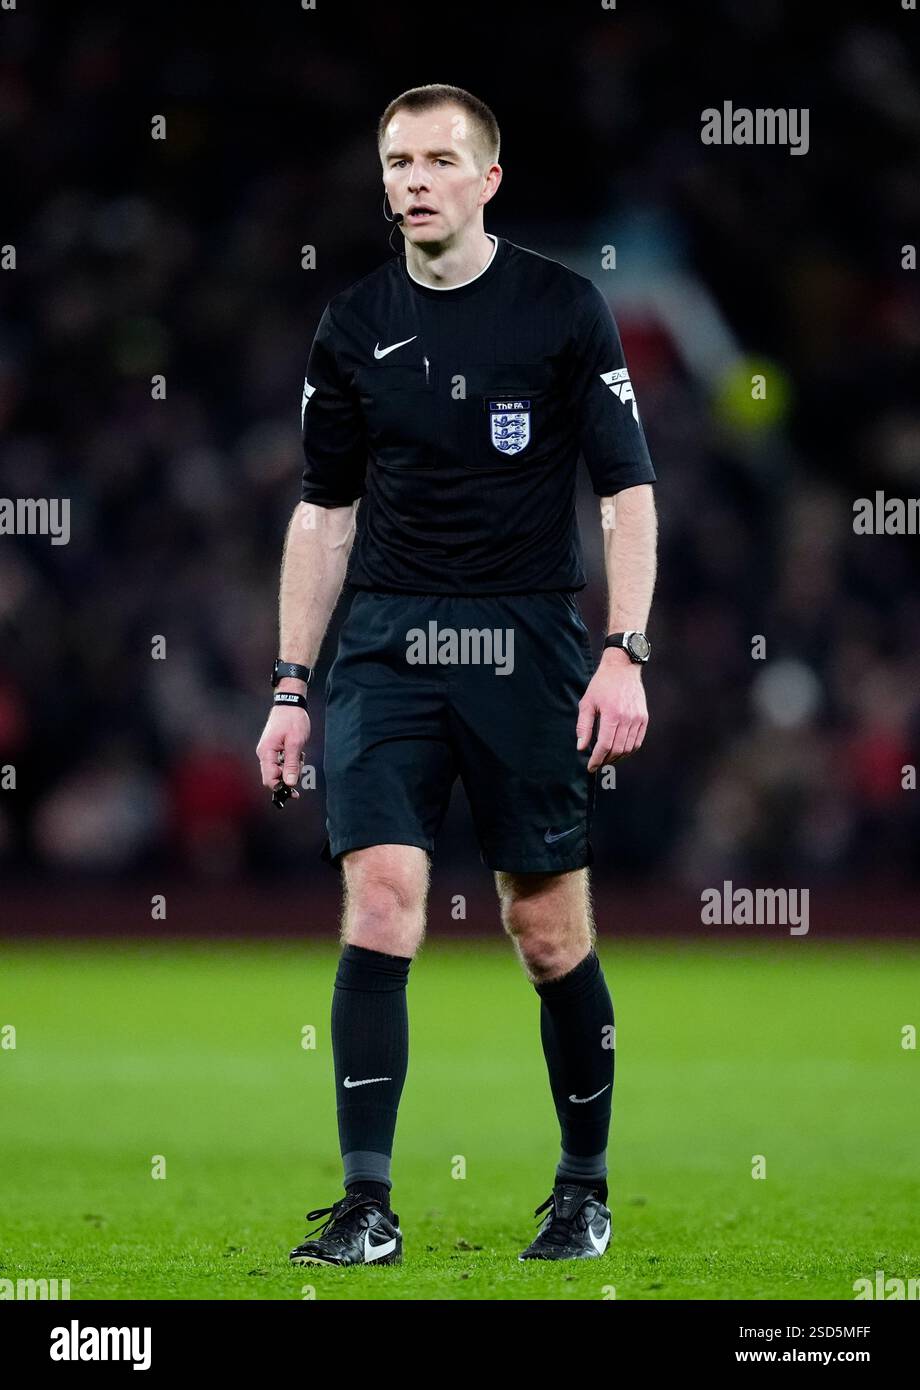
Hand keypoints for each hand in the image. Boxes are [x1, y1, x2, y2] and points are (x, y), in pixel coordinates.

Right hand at [256, 706, 310, 800]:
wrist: (290, 703)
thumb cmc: (293, 720)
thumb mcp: (295, 743)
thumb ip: (292, 764)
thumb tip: (289, 784)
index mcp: (266, 753)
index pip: (269, 779)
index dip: (281, 789)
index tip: (295, 793)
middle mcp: (264, 754)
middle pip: (273, 776)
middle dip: (288, 777)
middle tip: (301, 766)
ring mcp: (268, 751)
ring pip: (279, 770)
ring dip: (292, 767)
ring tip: (300, 754)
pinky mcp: (273, 749)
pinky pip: (281, 762)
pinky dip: (291, 760)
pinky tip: (298, 751)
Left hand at [576, 649, 648, 771]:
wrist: (622, 668)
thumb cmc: (601, 685)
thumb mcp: (587, 703)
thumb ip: (584, 727)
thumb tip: (581, 748)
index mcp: (612, 715)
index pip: (605, 745)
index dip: (597, 759)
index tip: (590, 767)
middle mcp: (627, 718)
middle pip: (618, 749)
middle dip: (606, 760)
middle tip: (597, 763)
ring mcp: (638, 718)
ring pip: (629, 748)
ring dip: (617, 757)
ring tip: (607, 759)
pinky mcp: (644, 718)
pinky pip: (638, 741)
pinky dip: (628, 750)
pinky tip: (619, 751)